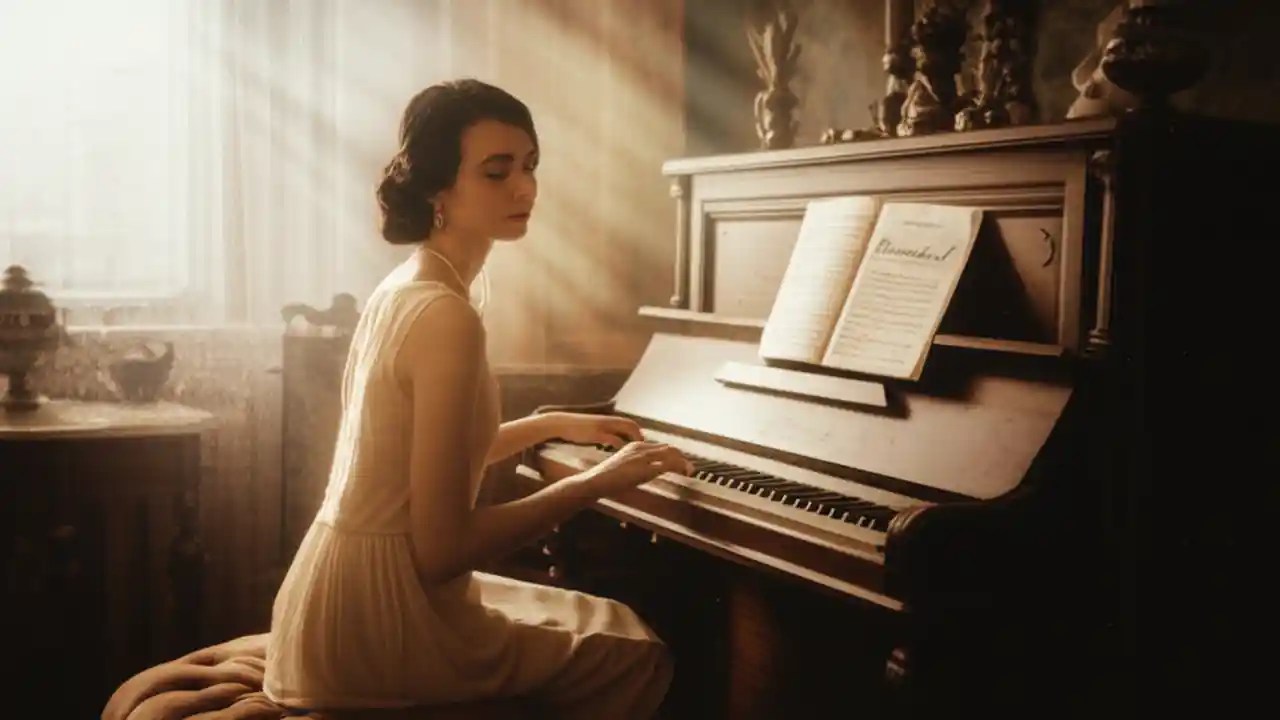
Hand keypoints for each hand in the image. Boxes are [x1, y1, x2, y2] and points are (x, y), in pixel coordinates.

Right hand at [551, 412, 643, 447]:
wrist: (562, 423)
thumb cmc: (576, 428)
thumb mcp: (593, 428)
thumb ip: (603, 432)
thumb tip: (611, 442)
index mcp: (608, 419)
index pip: (630, 423)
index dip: (637, 433)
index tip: (640, 445)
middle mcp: (609, 421)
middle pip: (631, 425)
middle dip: (638, 437)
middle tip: (641, 450)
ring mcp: (604, 426)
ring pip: (626, 430)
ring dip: (632, 441)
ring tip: (633, 453)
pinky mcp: (597, 434)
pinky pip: (614, 440)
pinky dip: (619, 447)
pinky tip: (618, 455)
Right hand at [578, 441, 693, 496]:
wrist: (595, 481)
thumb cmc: (605, 479)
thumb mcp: (624, 468)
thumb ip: (636, 467)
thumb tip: (650, 472)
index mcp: (635, 445)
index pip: (660, 447)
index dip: (673, 455)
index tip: (681, 463)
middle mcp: (640, 447)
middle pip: (669, 448)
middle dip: (681, 457)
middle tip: (689, 468)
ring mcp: (643, 457)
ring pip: (671, 454)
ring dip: (683, 462)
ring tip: (690, 471)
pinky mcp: (645, 468)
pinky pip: (668, 465)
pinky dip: (680, 467)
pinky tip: (685, 473)